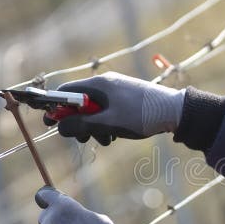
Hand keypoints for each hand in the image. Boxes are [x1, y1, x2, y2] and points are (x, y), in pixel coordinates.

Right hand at [44, 71, 184, 145]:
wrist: (176, 111)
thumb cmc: (142, 115)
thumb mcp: (109, 123)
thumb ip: (82, 125)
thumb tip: (59, 127)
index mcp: (98, 85)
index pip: (65, 91)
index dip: (54, 107)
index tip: (48, 124)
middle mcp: (105, 84)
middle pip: (78, 103)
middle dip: (78, 123)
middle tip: (84, 138)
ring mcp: (117, 91)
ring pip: (93, 110)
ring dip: (94, 127)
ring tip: (107, 139)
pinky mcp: (126, 99)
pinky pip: (107, 112)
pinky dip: (106, 124)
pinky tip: (116, 135)